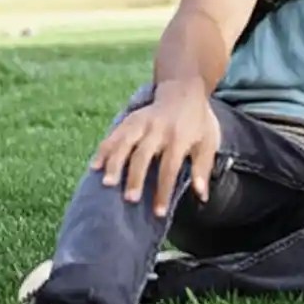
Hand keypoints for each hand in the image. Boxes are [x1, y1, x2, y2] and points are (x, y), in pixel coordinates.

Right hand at [90, 80, 220, 216]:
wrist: (184, 91)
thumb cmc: (198, 123)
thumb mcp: (209, 142)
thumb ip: (203, 168)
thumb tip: (201, 196)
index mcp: (180, 137)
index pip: (170, 167)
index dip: (164, 190)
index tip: (159, 212)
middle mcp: (158, 130)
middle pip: (143, 155)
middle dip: (136, 177)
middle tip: (129, 199)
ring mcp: (141, 123)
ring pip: (124, 143)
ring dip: (114, 163)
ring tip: (107, 183)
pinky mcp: (129, 120)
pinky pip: (113, 135)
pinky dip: (103, 150)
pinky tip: (94, 167)